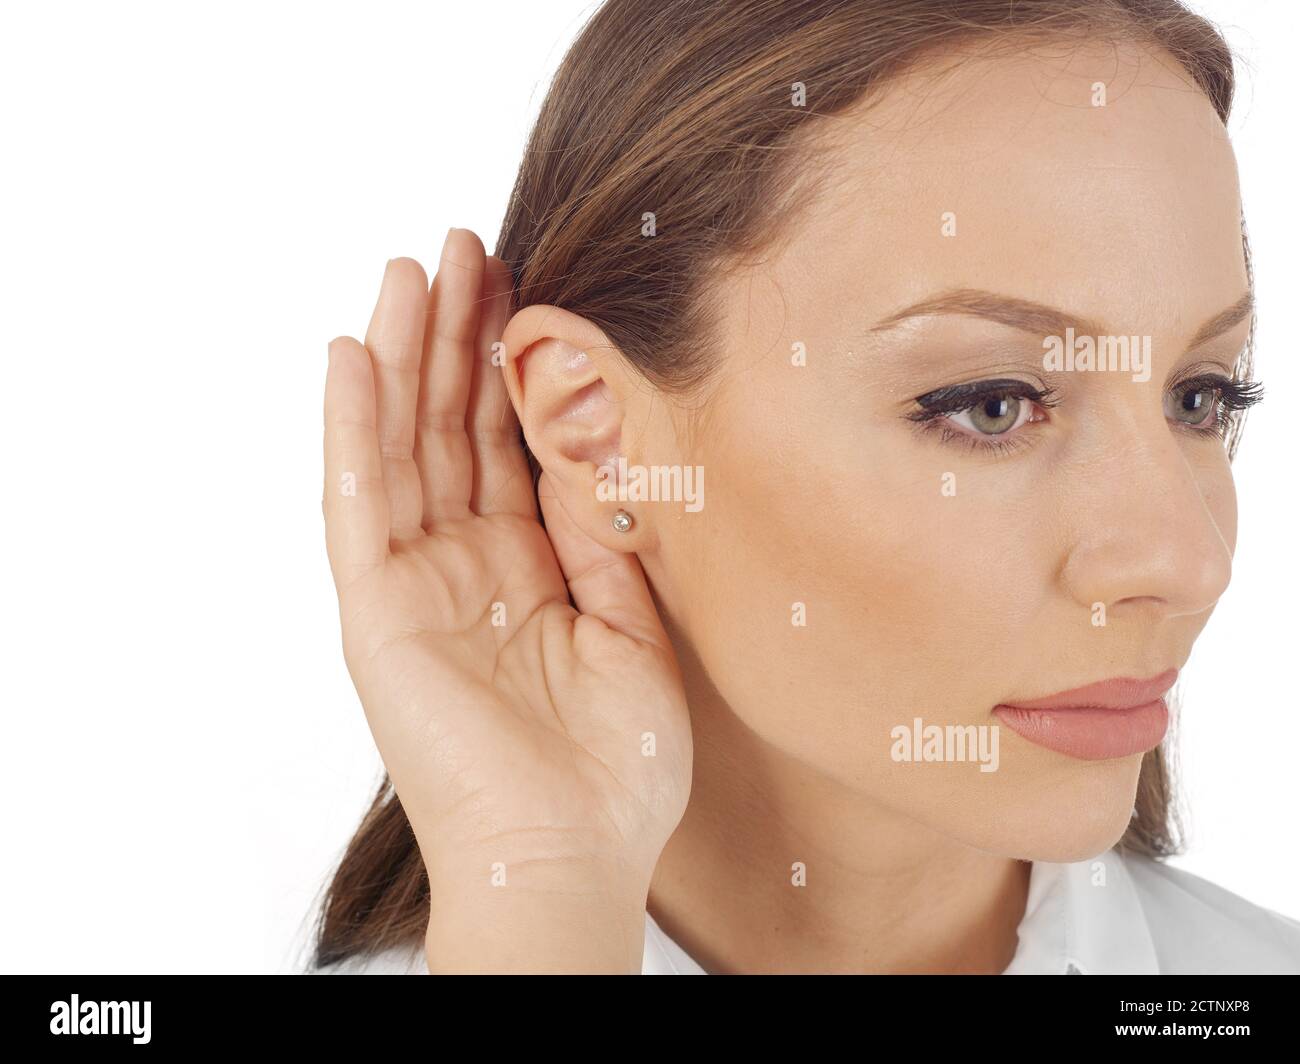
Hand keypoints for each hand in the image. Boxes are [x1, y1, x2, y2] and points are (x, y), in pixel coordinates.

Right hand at [322, 229, 692, 970]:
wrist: (572, 856)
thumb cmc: (613, 769)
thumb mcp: (634, 632)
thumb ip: (607, 540)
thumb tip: (595, 449)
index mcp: (526, 570)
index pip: (509, 446)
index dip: (513, 369)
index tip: (527, 289)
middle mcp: (464, 565)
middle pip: (452, 429)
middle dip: (458, 338)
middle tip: (467, 247)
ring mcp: (415, 583)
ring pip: (402, 445)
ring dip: (405, 356)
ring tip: (412, 270)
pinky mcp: (377, 610)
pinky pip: (357, 504)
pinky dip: (351, 428)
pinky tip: (353, 352)